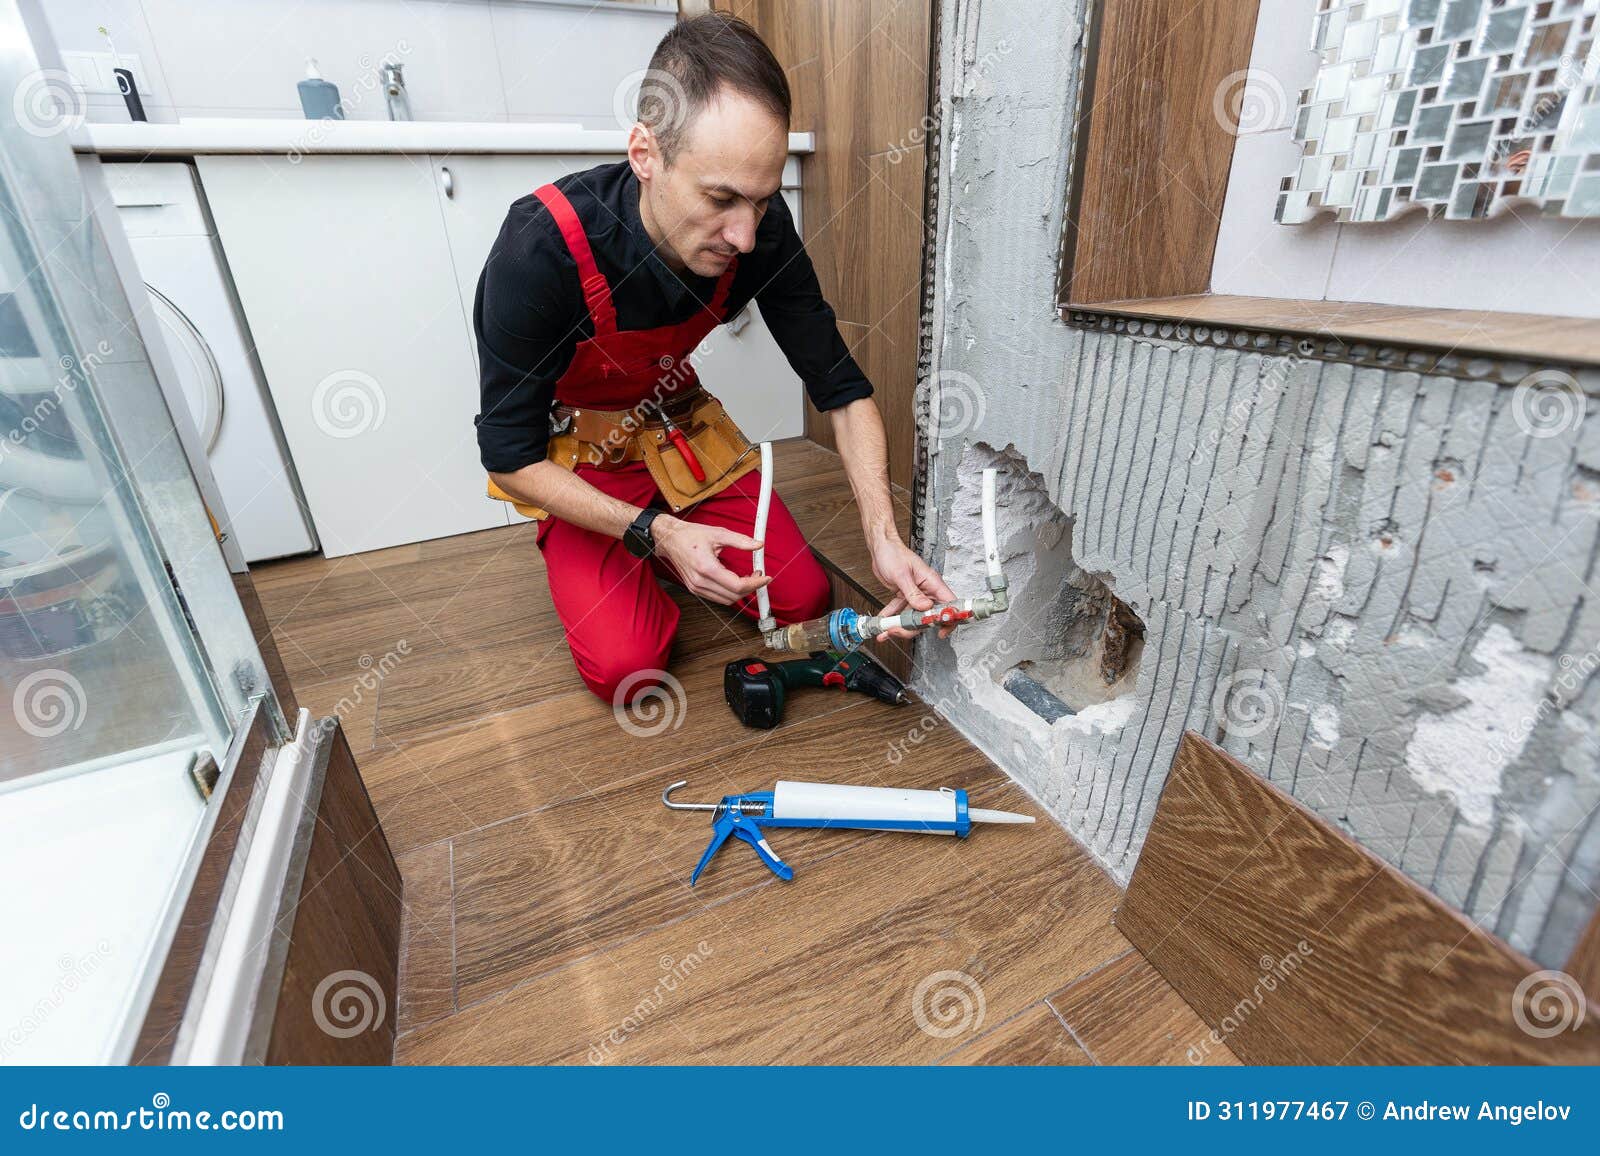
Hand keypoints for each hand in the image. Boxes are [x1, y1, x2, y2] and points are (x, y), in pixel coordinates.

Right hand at [652, 516, 769, 605]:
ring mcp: (696, 587)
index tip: (765, 577)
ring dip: (741, 592)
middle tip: (758, 575)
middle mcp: (700, 581)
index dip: (755, 583)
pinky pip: (718, 598)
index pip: (737, 585)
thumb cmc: (689, 535)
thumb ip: (740, 540)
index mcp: (706, 568)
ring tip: (748, 578)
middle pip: (734, 596)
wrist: (669, 539)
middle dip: (750, 587)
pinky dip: (730, 593)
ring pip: (726, 600)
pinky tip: (736, 581)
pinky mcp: (695, 589)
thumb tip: (758, 544)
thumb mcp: (718, 533)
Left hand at [869, 535, 956, 641]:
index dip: (949, 619)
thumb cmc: (894, 553)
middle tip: (898, 630)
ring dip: (899, 625)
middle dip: (913, 626)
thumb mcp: (902, 574)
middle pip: (927, 616)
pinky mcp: (905, 596)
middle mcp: (926, 590)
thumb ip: (913, 593)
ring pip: (913, 617)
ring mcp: (916, 594)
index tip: (942, 631)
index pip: (949, 603)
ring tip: (886, 630)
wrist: (881, 548)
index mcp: (932, 582)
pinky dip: (891, 617)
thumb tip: (924, 607)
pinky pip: (900, 611)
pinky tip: (883, 621)